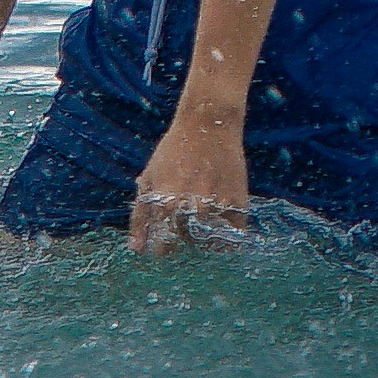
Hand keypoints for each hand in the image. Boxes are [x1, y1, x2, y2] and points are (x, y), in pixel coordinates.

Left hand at [128, 112, 257, 252]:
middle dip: (184, 238)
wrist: (208, 127)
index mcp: (166, 204)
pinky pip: (233, 235)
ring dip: (205, 237)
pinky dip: (226, 233)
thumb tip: (137, 250)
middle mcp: (193, 208)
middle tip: (185, 219)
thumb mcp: (148, 180)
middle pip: (188, 245)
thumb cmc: (172, 154)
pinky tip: (218, 218)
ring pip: (211, 243)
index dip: (164, 248)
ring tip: (201, 215)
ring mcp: (219, 207)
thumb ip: (140, 217)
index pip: (164, 248)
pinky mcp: (240, 204)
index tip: (166, 242)